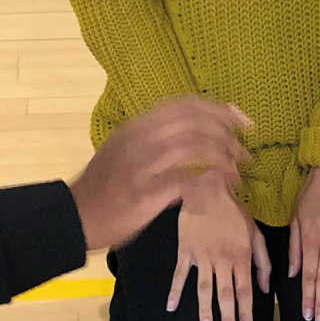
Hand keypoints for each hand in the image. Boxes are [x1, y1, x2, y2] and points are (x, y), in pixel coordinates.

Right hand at [71, 97, 250, 251]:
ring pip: (192, 146)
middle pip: (193, 122)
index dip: (216, 108)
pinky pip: (185, 180)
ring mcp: (142, 165)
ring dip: (222, 156)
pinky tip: (222, 184)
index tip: (240, 118)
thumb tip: (192, 135)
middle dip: (226, 132)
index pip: (183, 105)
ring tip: (237, 169)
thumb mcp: (123, 148)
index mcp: (136, 125)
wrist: (75, 216)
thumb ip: (154, 137)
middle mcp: (139, 139)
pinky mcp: (145, 192)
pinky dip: (209, 179)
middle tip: (245, 148)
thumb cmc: (102, 185)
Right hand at [171, 174, 269, 320]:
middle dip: (227, 318)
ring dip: (205, 310)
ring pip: (204, 289)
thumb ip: (263, 262)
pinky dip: (174, 292)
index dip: (245, 312)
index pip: (245, 291)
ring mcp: (201, 257)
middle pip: (225, 295)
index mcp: (241, 257)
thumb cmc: (234, 211)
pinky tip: (171, 307)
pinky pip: (179, 275)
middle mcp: (222, 261)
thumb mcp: (256, 233)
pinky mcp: (185, 251)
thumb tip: (266, 288)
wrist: (208, 188)